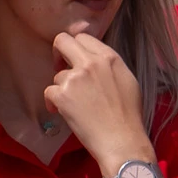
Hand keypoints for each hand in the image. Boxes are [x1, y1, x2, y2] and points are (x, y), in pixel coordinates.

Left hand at [46, 29, 151, 174]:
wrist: (122, 140)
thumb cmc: (128, 115)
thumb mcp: (127, 81)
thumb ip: (109, 65)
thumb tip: (92, 57)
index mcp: (110, 58)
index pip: (83, 37)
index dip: (77, 47)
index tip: (77, 60)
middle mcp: (91, 63)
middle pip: (62, 41)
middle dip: (58, 53)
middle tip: (62, 68)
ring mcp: (74, 78)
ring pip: (57, 74)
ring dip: (63, 87)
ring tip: (77, 104)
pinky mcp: (61, 95)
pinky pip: (49, 91)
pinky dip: (54, 103)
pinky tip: (65, 112)